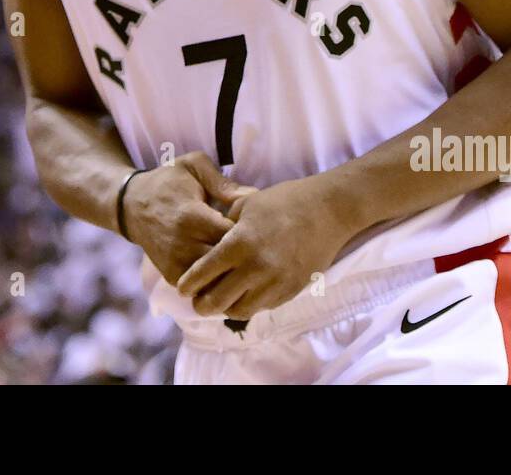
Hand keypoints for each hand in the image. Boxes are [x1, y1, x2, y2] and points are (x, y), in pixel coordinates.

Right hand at [122, 151, 256, 286]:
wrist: (131, 205)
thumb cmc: (168, 181)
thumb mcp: (193, 166)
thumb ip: (222, 181)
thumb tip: (253, 196)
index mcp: (192, 216)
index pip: (232, 234)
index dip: (249, 232)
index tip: (256, 225)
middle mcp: (183, 245)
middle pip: (227, 262)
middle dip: (244, 256)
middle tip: (256, 245)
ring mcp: (176, 264)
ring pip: (215, 280)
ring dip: (232, 272)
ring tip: (244, 259)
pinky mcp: (171, 276)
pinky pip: (201, 288)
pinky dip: (215, 282)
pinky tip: (226, 269)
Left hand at [175, 174, 348, 319]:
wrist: (328, 210)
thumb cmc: (285, 201)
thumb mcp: (246, 204)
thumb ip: (224, 225)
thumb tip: (212, 241)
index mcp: (239, 244)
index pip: (204, 273)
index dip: (189, 284)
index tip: (182, 288)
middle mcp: (255, 268)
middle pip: (218, 301)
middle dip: (203, 305)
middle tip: (197, 303)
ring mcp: (275, 282)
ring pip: (240, 310)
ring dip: (227, 308)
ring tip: (222, 301)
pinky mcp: (291, 290)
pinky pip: (264, 306)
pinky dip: (251, 303)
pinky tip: (247, 294)